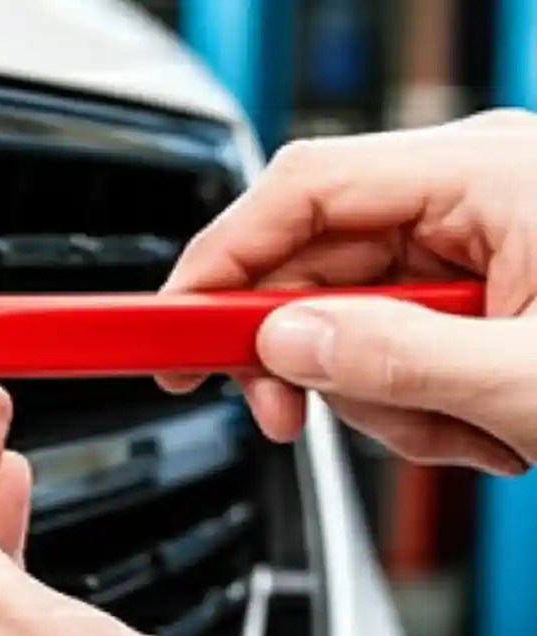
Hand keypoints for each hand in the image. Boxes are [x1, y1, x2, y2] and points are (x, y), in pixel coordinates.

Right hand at [159, 108, 536, 474]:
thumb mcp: (528, 377)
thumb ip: (397, 358)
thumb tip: (285, 343)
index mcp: (486, 173)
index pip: (306, 188)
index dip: (220, 256)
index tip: (169, 323)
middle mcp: (469, 192)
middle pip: (312, 258)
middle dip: (299, 353)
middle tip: (283, 414)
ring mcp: (471, 238)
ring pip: (346, 313)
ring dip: (373, 392)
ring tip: (458, 428)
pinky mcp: (473, 287)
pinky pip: (389, 338)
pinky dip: (407, 396)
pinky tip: (469, 421)